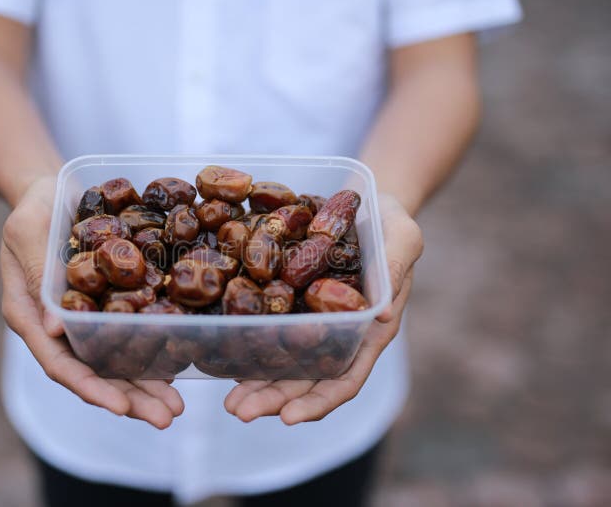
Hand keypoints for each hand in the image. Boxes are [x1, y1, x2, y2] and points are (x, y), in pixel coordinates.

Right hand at [0, 177, 183, 428]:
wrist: (49, 191)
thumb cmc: (33, 206)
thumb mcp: (28, 231)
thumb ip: (39, 274)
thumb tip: (54, 330)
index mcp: (29, 315)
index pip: (58, 363)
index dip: (90, 388)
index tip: (122, 408)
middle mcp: (54, 327)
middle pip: (92, 374)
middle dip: (129, 399)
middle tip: (168, 417)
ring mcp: (79, 320)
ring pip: (113, 363)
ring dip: (145, 386)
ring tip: (179, 405)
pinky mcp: (103, 306)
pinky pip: (128, 336)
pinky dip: (151, 353)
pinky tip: (179, 366)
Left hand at [224, 194, 422, 424]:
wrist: (367, 204)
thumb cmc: (393, 222)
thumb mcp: (402, 238)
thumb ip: (393, 269)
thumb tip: (382, 316)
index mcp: (370, 332)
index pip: (345, 380)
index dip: (318, 402)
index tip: (288, 419)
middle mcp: (339, 336)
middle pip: (305, 382)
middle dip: (272, 400)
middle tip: (236, 411)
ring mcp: (312, 322)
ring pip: (282, 365)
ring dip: (254, 385)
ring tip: (225, 400)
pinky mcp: (289, 301)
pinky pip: (267, 329)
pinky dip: (247, 346)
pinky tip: (221, 355)